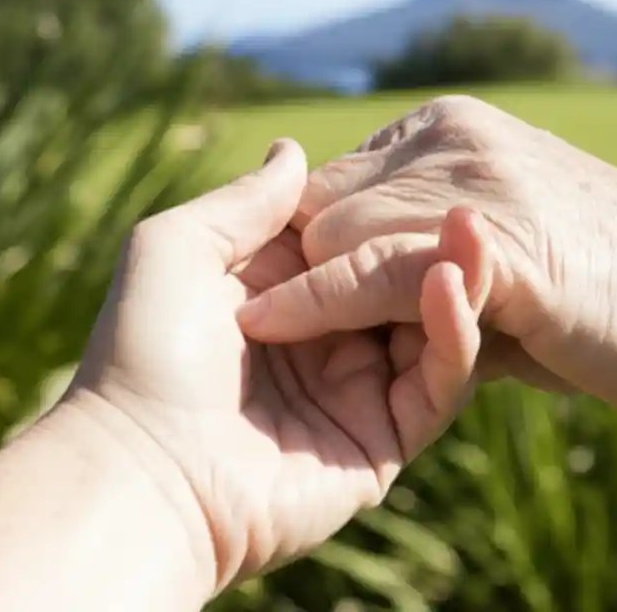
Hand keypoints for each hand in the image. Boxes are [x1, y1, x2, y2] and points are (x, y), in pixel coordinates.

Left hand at [65, 139, 483, 600]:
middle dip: (437, 242)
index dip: (387, 208)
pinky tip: (447, 284)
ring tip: (472, 232)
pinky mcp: (381, 443)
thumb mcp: (179, 247)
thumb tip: (294, 149)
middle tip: (470, 201)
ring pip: (433, 331)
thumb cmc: (145, 350)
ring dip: (460, 280)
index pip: (355, 241)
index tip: (424, 168)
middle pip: (402, 284)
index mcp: (282, 296)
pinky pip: (436, 386)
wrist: (143, 468)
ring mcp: (356, 393)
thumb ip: (247, 201)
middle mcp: (325, 341)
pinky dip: (454, 337)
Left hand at [239, 96, 616, 416]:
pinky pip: (396, 281)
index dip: (304, 238)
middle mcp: (457, 150)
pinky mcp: (508, 266)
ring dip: (297, 288)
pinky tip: (288, 324)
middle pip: (330, 207)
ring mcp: (481, 201)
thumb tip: (328, 230)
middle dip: (289, 266)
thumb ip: (426, 248)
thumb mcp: (504, 247)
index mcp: (451, 138)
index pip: (338, 187)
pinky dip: (333, 302)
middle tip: (259, 329)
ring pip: (349, 235)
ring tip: (245, 335)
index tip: (272, 285)